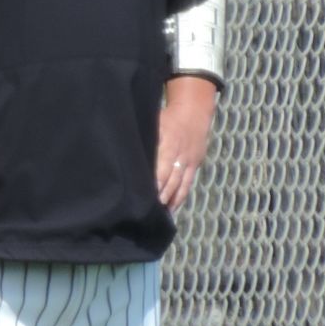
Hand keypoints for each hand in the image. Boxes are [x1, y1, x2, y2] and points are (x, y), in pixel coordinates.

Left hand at [156, 78, 217, 210]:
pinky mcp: (195, 165)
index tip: (145, 193)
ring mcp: (189, 161)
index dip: (154, 181)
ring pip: (180, 184)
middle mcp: (179, 155)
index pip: (161, 167)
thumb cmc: (167, 118)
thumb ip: (146, 140)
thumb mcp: (154, 124)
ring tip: (160, 212)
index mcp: (168, 144)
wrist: (193, 113)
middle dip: (161, 194)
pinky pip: (188, 183)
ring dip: (170, 198)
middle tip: (149, 208)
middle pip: (170, 178)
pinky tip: (173, 206)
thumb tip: (129, 152)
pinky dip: (181, 196)